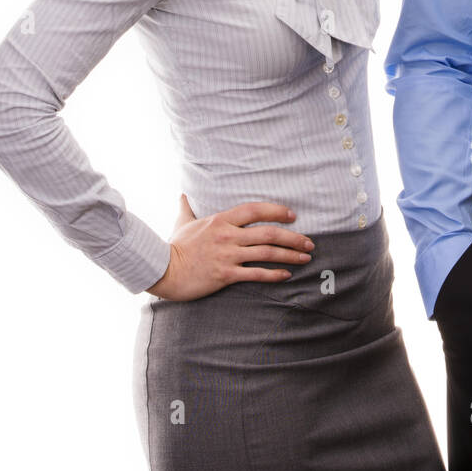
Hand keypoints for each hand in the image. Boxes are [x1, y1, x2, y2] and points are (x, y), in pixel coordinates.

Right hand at [146, 195, 315, 300]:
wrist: (162, 269)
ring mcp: (228, 255)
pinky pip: (255, 274)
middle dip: (293, 237)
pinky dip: (274, 274)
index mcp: (221, 220)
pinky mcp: (225, 274)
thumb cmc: (174, 246)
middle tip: (309, 242)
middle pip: (268, 233)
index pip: (255, 210)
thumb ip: (186, 208)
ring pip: (267, 253)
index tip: (292, 215)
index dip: (276, 211)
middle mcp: (228, 235)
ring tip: (305, 257)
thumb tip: (182, 194)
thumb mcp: (182, 222)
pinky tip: (286, 275)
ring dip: (289, 255)